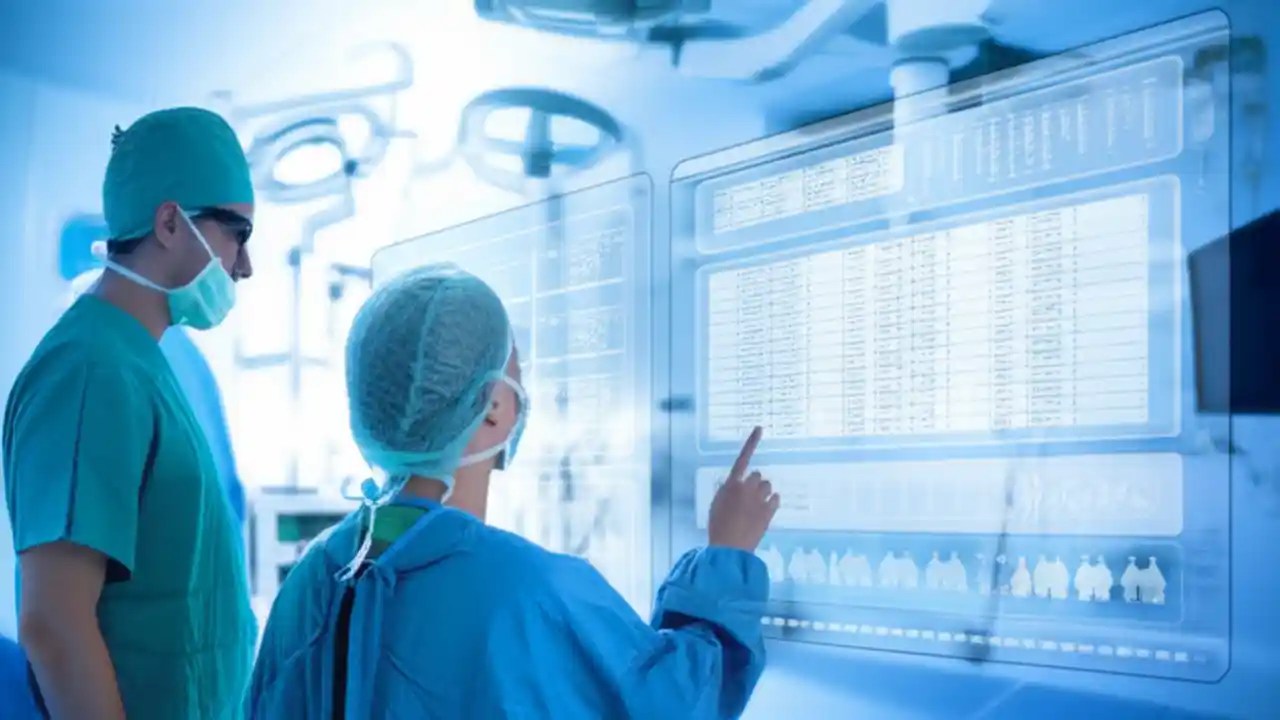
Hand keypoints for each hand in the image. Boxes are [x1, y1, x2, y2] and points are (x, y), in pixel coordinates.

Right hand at [708, 427, 779, 551]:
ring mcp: (759, 499)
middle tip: (748, 498)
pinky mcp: (769, 511)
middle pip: (757, 476)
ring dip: (763, 493)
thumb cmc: (718, 526)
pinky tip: (765, 510)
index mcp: (731, 484)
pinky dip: (771, 502)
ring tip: (755, 507)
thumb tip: (735, 486)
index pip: (743, 458)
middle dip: (754, 484)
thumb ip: (727, 492)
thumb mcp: (717, 504)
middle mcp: (747, 487)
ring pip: (767, 486)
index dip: (751, 442)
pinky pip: (775, 499)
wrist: (729, 547)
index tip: (760, 428)